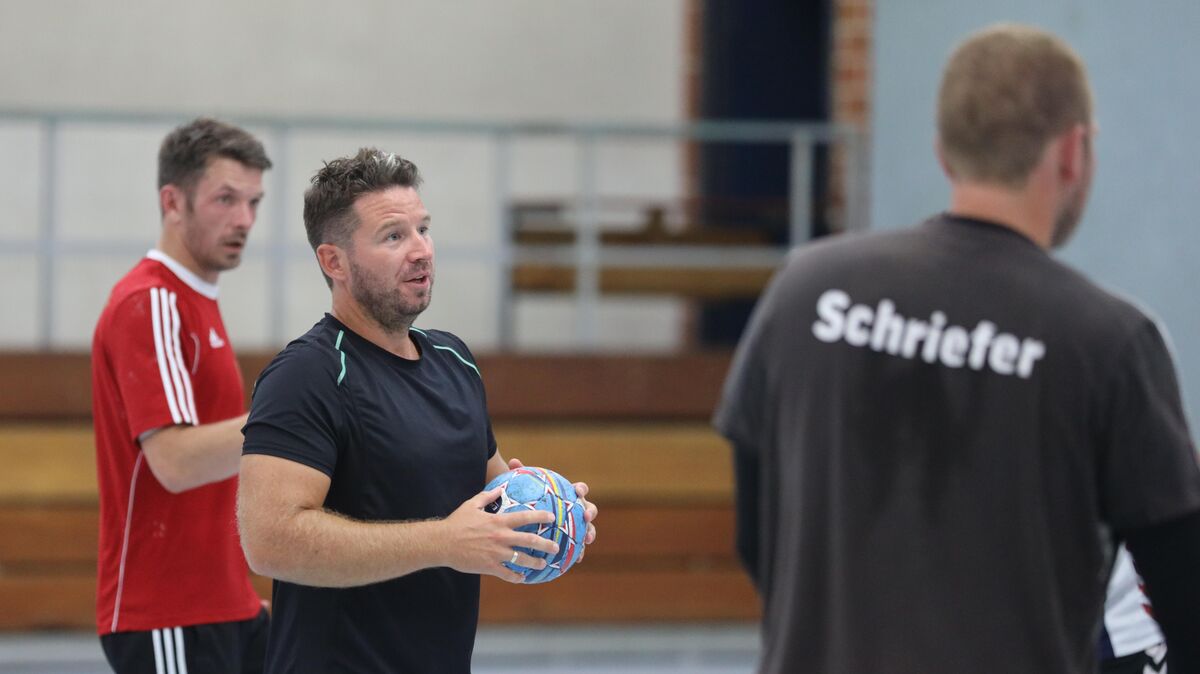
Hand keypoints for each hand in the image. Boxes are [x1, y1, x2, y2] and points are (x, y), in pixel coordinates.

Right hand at [440, 486, 558, 582]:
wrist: (442, 543)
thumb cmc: (456, 523)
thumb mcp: (472, 505)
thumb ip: (487, 497)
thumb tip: (499, 489)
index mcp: (498, 521)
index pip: (525, 517)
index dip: (540, 517)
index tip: (552, 518)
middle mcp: (501, 537)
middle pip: (530, 540)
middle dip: (545, 544)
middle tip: (556, 547)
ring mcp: (496, 553)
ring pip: (522, 559)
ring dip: (535, 563)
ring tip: (543, 564)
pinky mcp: (489, 566)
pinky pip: (508, 573)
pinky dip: (517, 577)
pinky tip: (522, 578)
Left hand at [507, 457, 597, 560]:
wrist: (537, 517)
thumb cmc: (534, 500)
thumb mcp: (526, 488)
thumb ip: (522, 475)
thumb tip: (513, 461)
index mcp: (569, 495)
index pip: (579, 489)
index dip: (581, 489)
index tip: (578, 491)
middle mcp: (577, 510)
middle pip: (589, 508)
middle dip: (590, 511)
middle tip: (585, 516)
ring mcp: (578, 525)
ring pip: (589, 528)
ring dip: (591, 533)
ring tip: (587, 540)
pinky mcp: (574, 540)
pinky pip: (580, 546)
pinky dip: (580, 551)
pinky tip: (578, 559)